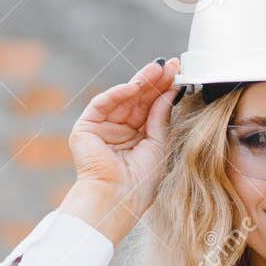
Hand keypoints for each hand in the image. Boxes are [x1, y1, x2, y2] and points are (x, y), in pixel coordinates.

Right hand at [59, 57, 178, 244]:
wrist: (118, 200)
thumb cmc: (141, 183)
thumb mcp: (159, 144)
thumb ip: (162, 117)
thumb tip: (171, 91)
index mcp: (138, 138)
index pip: (151, 108)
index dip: (164, 90)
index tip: (179, 74)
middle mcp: (120, 131)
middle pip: (139, 99)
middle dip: (154, 82)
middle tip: (171, 65)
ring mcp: (102, 128)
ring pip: (123, 98)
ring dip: (140, 82)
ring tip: (158, 69)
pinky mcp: (86, 128)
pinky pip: (103, 103)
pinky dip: (119, 93)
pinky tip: (135, 85)